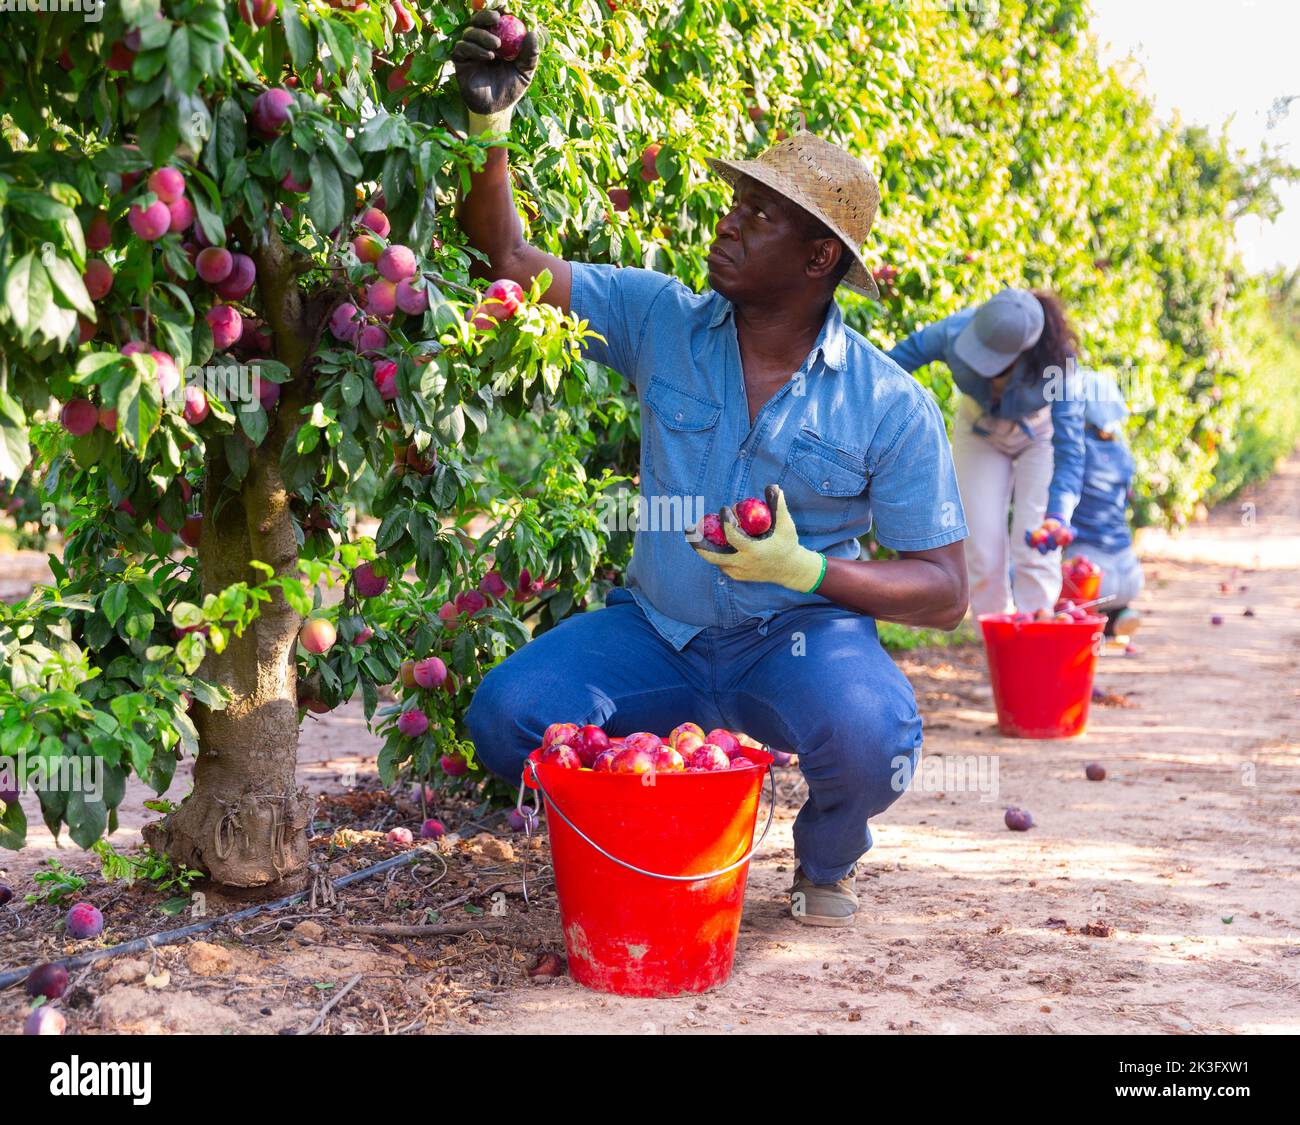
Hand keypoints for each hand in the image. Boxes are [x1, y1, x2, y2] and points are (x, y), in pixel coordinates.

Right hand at [452, 8, 540, 128]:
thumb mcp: (525, 71)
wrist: (496, 108)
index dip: (498, 11)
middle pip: (478, 21)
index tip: (506, 8)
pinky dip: (474, 49)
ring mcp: (469, 51)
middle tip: (497, 18)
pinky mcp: (460, 61)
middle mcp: (480, 42)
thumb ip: (530, 54)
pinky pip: (462, 48)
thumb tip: (533, 32)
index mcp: (496, 39)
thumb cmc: (511, 88)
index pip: (494, 20)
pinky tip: (488, 56)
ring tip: (497, 45)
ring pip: (469, 32)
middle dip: (485, 16)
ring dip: (482, 35)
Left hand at [687, 484, 825, 592]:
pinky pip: (720, 563)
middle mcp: (742, 564)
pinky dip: (713, 551)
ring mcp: (738, 572)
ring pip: (714, 559)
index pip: (733, 537)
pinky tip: (707, 539)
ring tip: (693, 531)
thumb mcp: (786, 525)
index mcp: (753, 552)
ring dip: (703, 546)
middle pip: (712, 556)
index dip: (726, 522)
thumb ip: (779, 506)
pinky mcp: (736, 575)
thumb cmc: (787, 544)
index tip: (725, 509)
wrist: (790, 570)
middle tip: (687, 528)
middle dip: (697, 543)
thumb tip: (773, 486)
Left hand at [1024, 516, 1074, 554]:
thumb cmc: (1064, 527)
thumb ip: (1072, 533)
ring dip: (1031, 541)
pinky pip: (1029, 540)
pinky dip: (1028, 536)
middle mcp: (1047, 548)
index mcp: (1055, 547)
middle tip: (1040, 543)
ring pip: (1034, 545)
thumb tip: (1070, 535)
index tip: (1050, 537)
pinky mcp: (1033, 540)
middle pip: (1043, 550)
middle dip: (1041, 548)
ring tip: (1029, 535)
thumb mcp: (1070, 529)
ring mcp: (1039, 544)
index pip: (1053, 548)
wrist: (1056, 522)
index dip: (1051, 544)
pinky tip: (1027, 531)